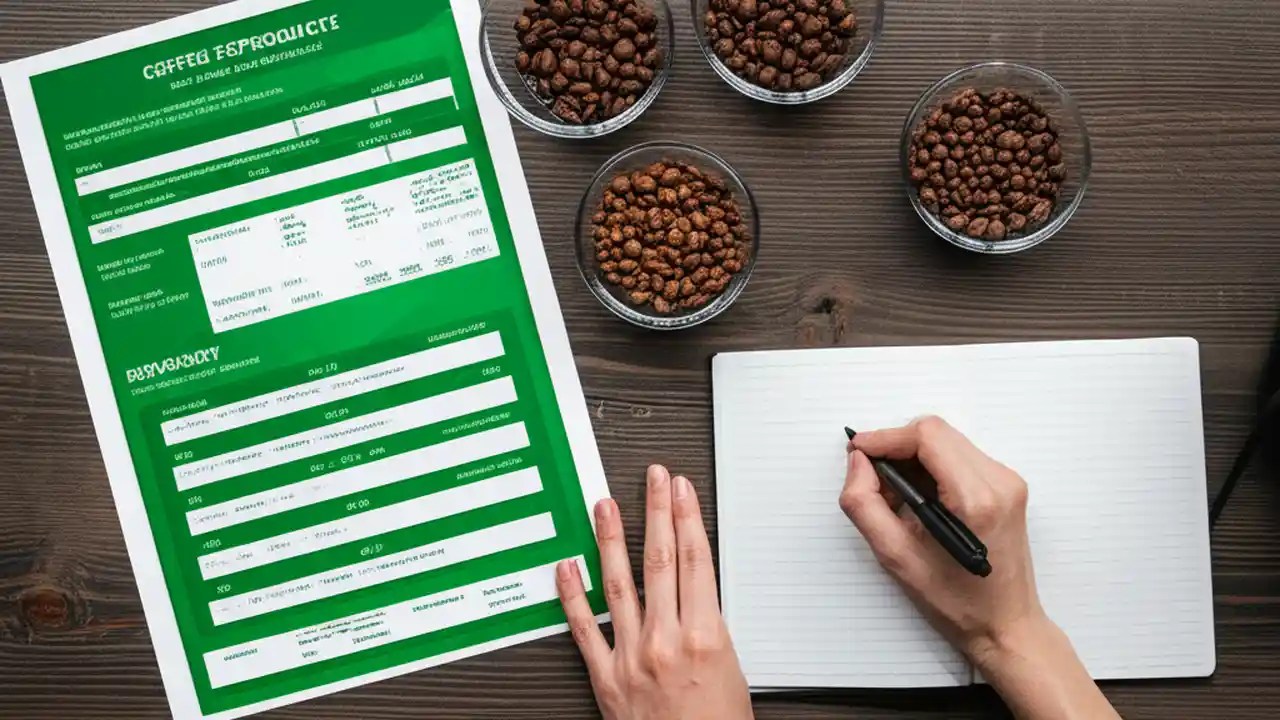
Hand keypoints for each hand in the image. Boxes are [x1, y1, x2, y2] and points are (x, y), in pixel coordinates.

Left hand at [557, 464, 753, 719]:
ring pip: (619, 584)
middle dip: (657, 512)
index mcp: (706, 637)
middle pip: (661, 561)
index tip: (681, 490)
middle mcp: (666, 642)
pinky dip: (571, 595)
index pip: (695, 560)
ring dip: (610, 539)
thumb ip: (710, 627)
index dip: (687, 518)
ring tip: (604, 506)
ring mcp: (632, 657)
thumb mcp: (733, 671)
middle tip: (652, 478)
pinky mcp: (606, 678)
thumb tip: (696, 590)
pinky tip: (566, 566)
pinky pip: (584, 629)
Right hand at [840, 416, 1040, 658]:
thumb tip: (859, 463)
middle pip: (936, 433)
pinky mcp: (1006, 486)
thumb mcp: (895, 556)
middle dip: (896, 446)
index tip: (858, 451)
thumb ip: (865, 504)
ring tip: (895, 496)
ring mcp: (1007, 482)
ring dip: (913, 457)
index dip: (885, 437)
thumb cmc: (957, 601)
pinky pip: (959, 456)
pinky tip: (919, 499)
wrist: (1004, 625)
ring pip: (947, 442)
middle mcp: (1000, 482)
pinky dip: (930, 467)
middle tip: (871, 476)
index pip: (927, 436)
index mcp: (976, 499)